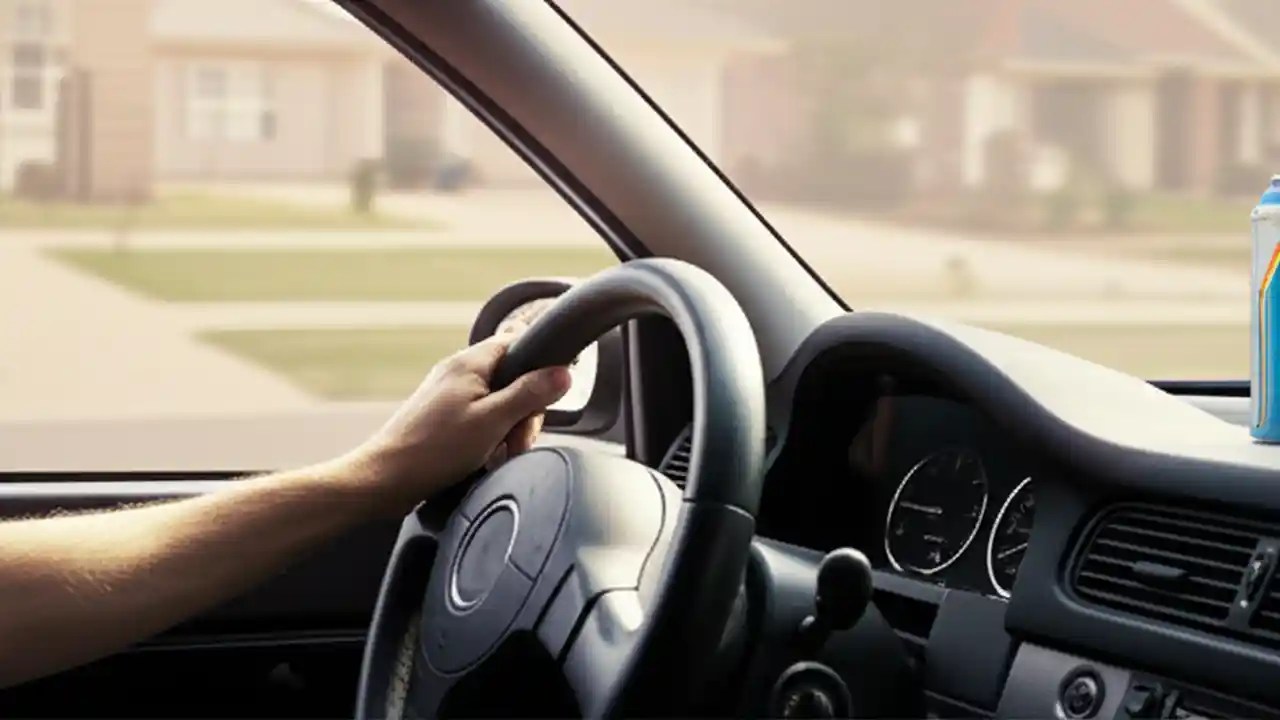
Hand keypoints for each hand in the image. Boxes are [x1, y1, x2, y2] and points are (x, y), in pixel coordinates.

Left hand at [347, 334, 571, 515]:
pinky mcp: (444, 418)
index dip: (539, 366)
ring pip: (499, 403)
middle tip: (515, 440)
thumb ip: (529, 394)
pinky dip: (489, 439)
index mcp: (470, 363)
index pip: (518, 342)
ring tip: (496, 454)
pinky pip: (481, 420)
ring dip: (507, 430)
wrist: (385, 480)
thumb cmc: (433, 450)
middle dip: (523, 412)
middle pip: (513, 379)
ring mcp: (449, 395)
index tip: (545, 396)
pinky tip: (482, 459)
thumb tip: (563, 373)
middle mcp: (458, 372)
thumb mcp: (492, 421)